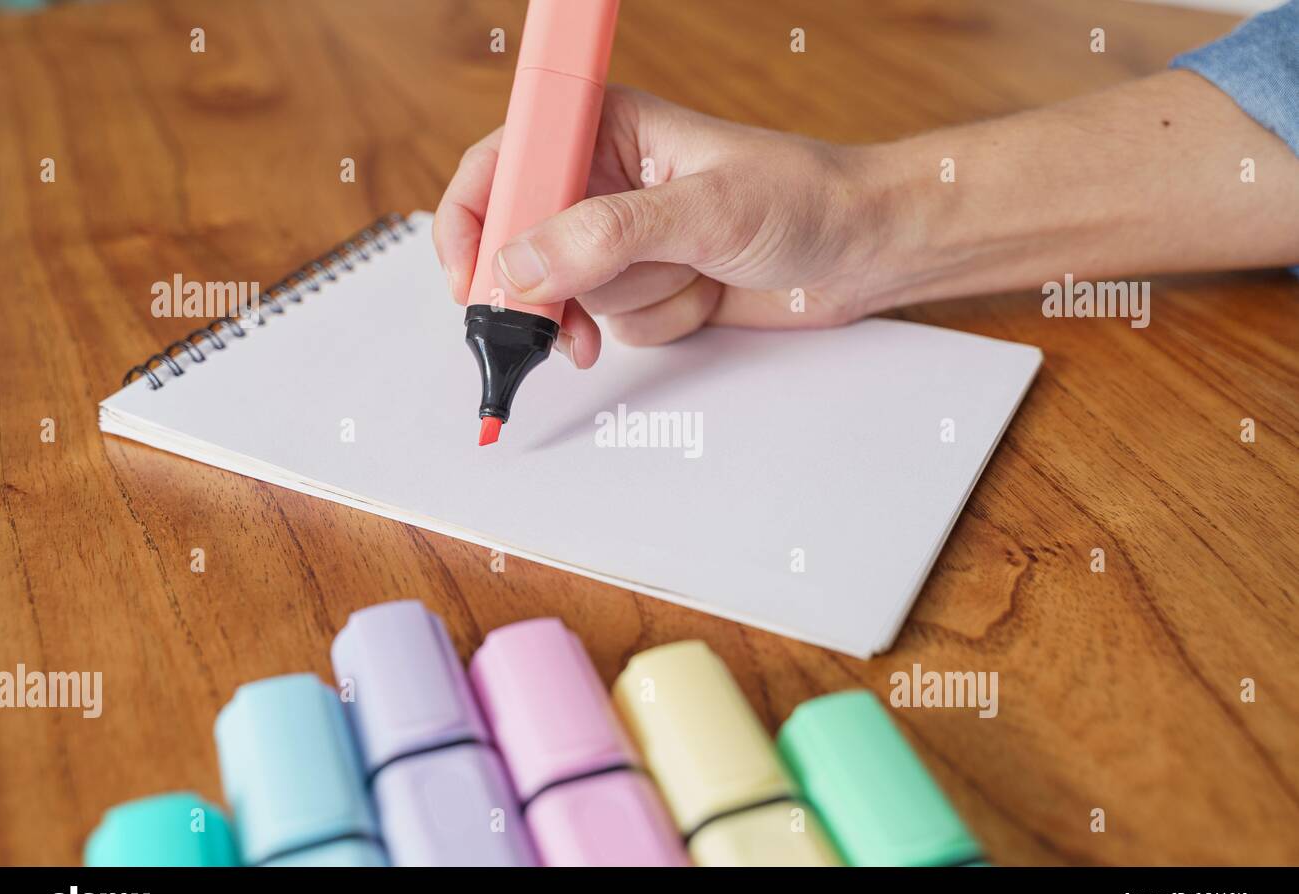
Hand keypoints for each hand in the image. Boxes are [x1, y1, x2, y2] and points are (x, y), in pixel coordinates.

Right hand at [434, 86, 883, 367]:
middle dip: (558, 285)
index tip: (474, 280)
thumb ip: (608, 236)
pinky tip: (701, 296)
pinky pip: (614, 324)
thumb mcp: (704, 208)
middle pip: (525, 244)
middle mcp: (603, 181)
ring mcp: (623, 241)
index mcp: (605, 127)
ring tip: (691, 274)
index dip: (475, 220)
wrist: (862, 249)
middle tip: (567, 317)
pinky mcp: (646, 286)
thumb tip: (521, 265)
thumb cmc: (802, 198)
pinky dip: (659, 322)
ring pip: (573, 295)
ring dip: (632, 301)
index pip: (505, 162)